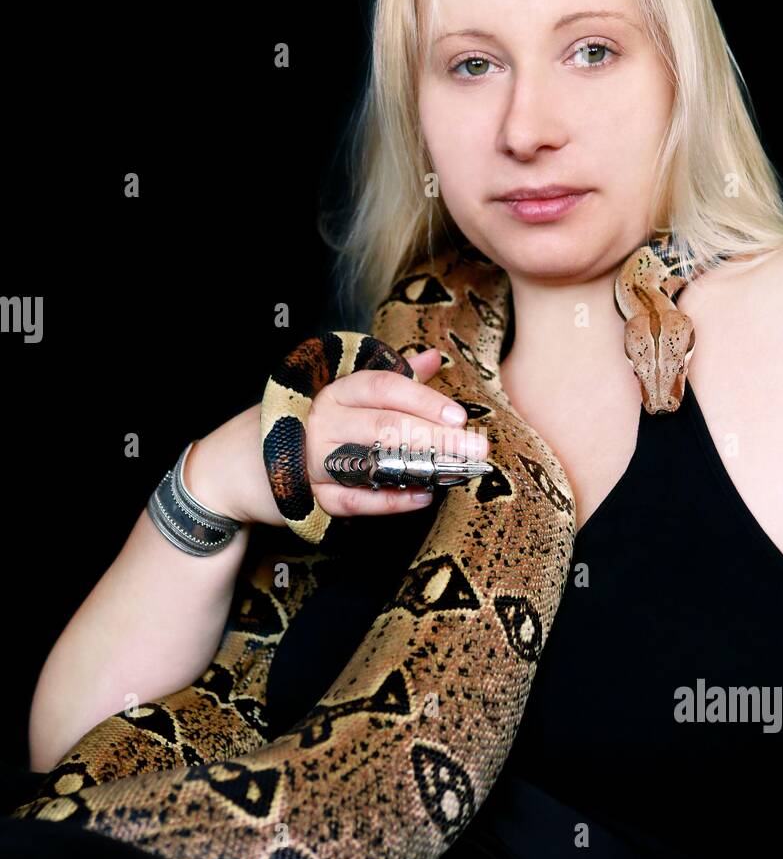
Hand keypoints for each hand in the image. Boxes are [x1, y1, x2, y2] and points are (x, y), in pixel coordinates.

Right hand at [182, 348, 487, 526]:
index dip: (422, 399)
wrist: (229, 466)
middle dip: (434, 437)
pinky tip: (421, 498)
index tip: (459, 416)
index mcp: (333, 390)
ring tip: (455, 472)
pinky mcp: (304, 496)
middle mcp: (321, 419)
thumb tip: (434, 358)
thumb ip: (390, 377)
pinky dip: (387, 501)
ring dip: (416, 468)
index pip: (383, 386)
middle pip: (384, 424)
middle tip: (476, 449)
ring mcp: (310, 459)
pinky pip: (351, 500)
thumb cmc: (297, 426)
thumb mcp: (341, 395)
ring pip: (369, 461)